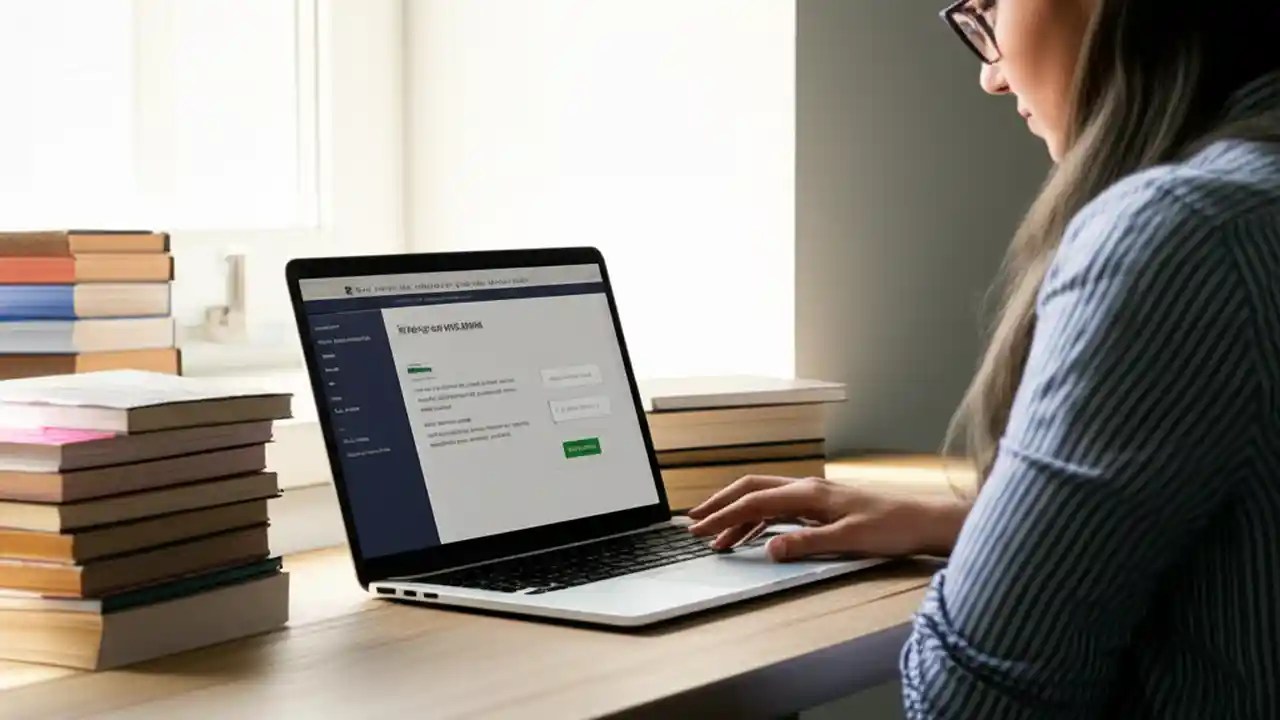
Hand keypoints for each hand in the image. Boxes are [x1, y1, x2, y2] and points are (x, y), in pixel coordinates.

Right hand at [686, 475, 969, 561]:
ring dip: (736, 514)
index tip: (700, 530)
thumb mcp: (848, 540)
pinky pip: (778, 507)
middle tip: (693, 524)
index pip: (753, 502)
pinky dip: (757, 519)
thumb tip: (769, 549)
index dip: (723, 517)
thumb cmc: (892, 527)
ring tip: (716, 537)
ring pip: (762, 498)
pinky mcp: (821, 505)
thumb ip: (806, 544)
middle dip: (719, 505)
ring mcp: (813, 495)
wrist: (923, 520)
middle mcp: (807, 489)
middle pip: (750, 489)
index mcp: (809, 494)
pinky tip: (751, 536)